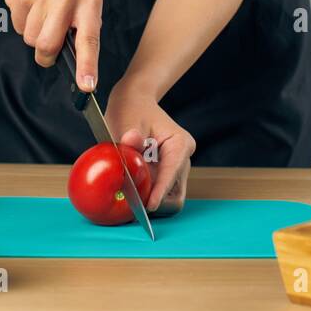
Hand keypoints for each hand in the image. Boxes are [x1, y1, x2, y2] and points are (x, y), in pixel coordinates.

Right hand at [2, 0, 101, 89]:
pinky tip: (27, 5)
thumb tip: (77, 70)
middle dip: (43, 52)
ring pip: (31, 38)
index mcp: (90, 1)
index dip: (88, 65)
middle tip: (45, 39)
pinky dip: (20, 21)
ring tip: (38, 12)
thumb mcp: (79, 5)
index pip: (89, 39)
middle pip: (49, 45)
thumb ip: (80, 33)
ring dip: (31, 33)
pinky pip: (17, 25)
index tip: (87, 85)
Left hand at [104, 83, 194, 213]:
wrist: (133, 104)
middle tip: (132, 204)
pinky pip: (157, 194)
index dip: (160, 191)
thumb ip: (129, 136)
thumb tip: (131, 140)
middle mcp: (182, 161)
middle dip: (156, 202)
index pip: (172, 174)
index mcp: (180, 144)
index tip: (149, 205)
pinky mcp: (163, 177)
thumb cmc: (132, 110)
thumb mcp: (128, 120)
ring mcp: (174, 171)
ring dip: (149, 200)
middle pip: (175, 195)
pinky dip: (145, 197)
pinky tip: (129, 192)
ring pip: (168, 199)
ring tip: (128, 195)